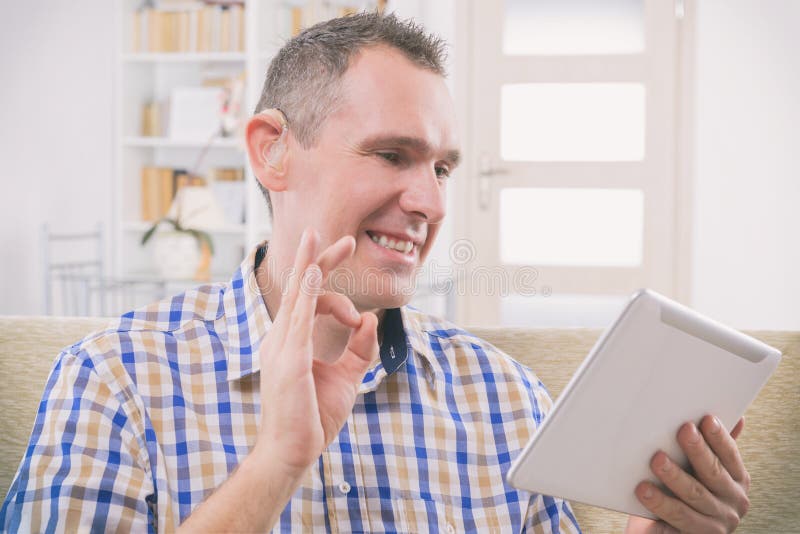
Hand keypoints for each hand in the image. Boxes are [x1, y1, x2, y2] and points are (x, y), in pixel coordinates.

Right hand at [255, 228, 378, 476]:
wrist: (293, 451)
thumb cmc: (314, 417)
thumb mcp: (346, 376)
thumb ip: (359, 348)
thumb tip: (372, 320)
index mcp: (291, 341)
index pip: (309, 300)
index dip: (333, 291)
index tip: (359, 314)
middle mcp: (282, 337)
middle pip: (301, 287)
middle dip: (319, 258)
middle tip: (344, 239)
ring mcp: (282, 346)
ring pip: (298, 295)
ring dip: (311, 263)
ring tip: (319, 238)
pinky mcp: (291, 357)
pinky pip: (300, 316)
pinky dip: (310, 291)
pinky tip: (318, 271)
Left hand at [626, 416, 749, 533]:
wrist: (668, 533)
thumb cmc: (683, 494)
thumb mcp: (701, 471)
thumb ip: (715, 449)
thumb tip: (737, 417)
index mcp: (736, 482)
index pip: (730, 456)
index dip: (719, 438)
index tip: (706, 419)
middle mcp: (731, 504)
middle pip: (712, 474)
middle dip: (697, 451)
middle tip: (683, 431)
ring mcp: (714, 525)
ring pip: (693, 497)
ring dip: (674, 477)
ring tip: (656, 460)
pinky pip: (674, 520)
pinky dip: (659, 505)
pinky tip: (644, 491)